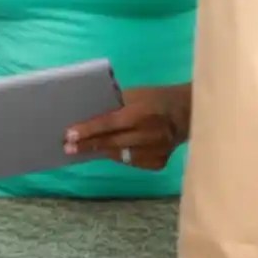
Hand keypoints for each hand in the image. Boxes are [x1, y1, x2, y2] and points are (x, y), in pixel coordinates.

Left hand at [64, 85, 191, 170]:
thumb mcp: (136, 94)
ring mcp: (155, 152)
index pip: (110, 123)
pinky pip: (132, 162)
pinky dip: (119, 156)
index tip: (69, 135)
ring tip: (82, 150)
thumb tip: (89, 114)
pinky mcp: (159, 163)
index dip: (89, 130)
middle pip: (112, 143)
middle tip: (68, 148)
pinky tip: (109, 151)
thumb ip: (116, 105)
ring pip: (120, 156)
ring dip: (101, 152)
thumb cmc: (157, 98)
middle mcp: (149, 135)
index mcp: (142, 113)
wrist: (189, 112)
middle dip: (88, 145)